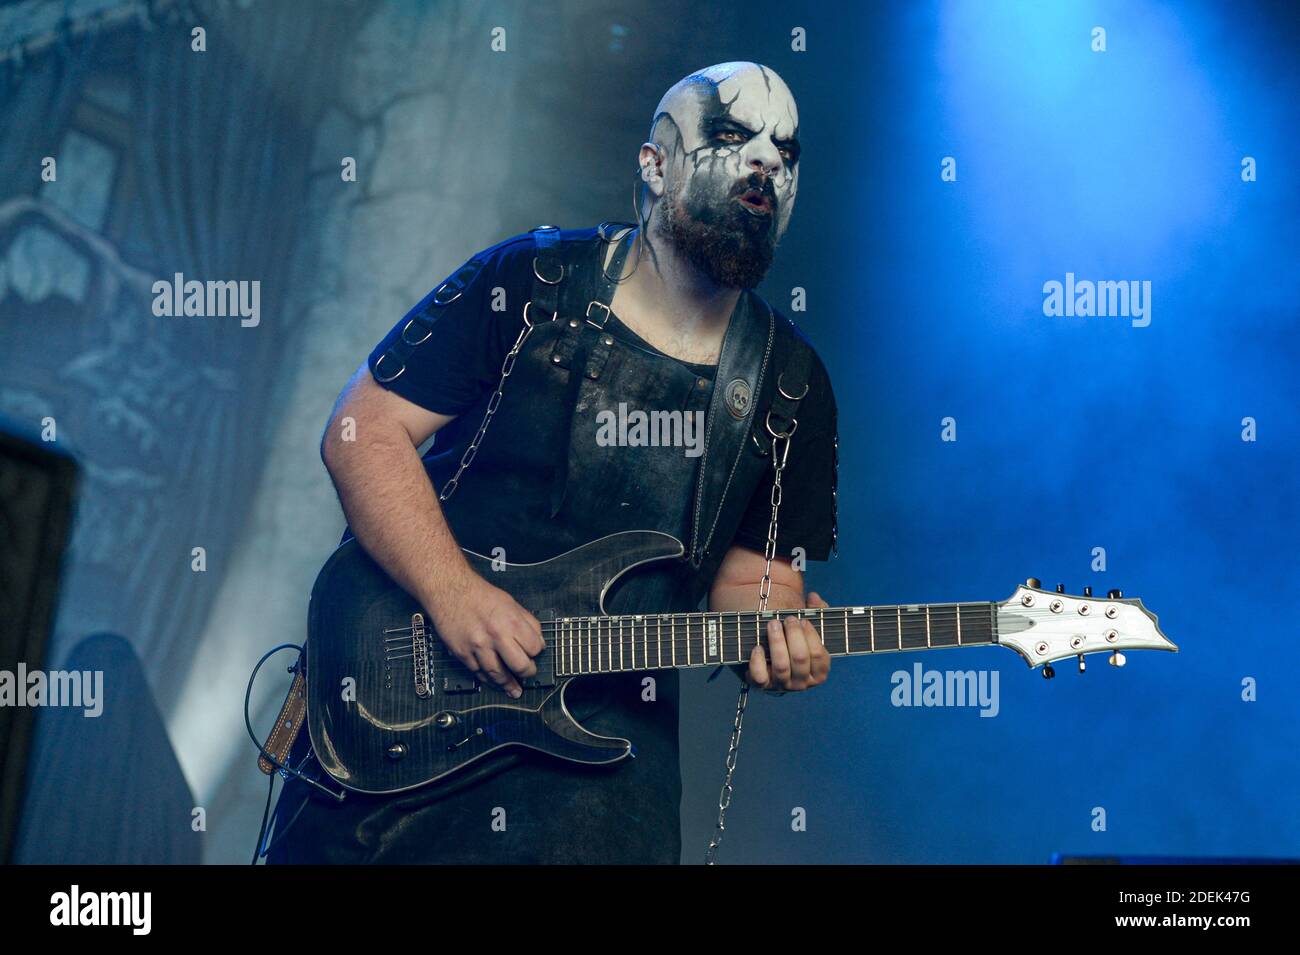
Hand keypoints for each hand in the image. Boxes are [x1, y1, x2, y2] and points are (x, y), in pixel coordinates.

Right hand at [426, 572, 543, 697]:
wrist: (449, 590)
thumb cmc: (478, 595)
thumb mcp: (511, 603)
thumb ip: (527, 622)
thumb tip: (538, 641)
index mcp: (511, 621)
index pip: (535, 648)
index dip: (537, 652)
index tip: (535, 654)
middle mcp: (496, 635)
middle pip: (519, 666)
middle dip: (527, 673)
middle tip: (528, 674)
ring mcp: (478, 646)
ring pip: (498, 675)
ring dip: (508, 684)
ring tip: (514, 689)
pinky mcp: (463, 653)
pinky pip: (478, 673)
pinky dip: (488, 679)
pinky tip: (494, 682)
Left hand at [745, 592, 831, 690]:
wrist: (771, 659)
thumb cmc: (794, 642)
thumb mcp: (808, 629)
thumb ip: (817, 612)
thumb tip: (814, 597)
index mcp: (818, 673)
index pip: (819, 656)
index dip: (811, 636)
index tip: (803, 620)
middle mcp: (802, 683)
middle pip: (800, 659)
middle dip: (794, 635)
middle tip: (788, 619)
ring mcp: (782, 685)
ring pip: (781, 667)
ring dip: (777, 642)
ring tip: (773, 624)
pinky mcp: (762, 685)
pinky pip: (760, 678)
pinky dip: (758, 662)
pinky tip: (757, 647)